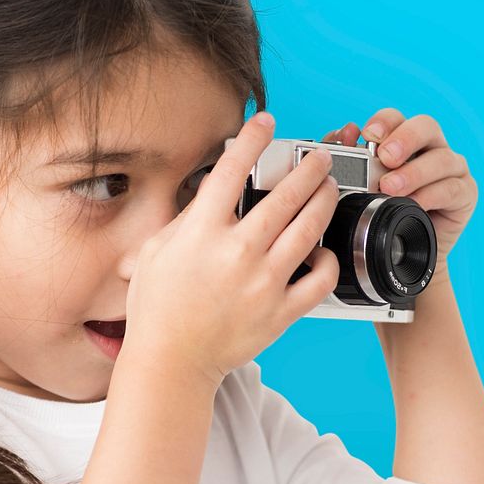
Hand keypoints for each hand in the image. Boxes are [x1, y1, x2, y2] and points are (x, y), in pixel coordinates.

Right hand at [122, 113, 340, 388]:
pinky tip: (321, 250)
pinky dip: (325, 259)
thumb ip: (185, 220)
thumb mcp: (155, 252)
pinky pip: (318, 278)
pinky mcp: (281, 311)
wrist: (171, 362)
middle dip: (308, 167)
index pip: (232, 170)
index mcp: (201, 232)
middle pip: (286, 195)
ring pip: (310, 228)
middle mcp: (236, 252)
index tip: (266, 122)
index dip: (252, 138)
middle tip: (318, 157)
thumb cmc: (157, 308)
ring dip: (324, 201)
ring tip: (328, 190)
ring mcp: (263, 282)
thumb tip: (210, 195)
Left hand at [322, 112, 476, 276]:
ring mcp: (451, 168)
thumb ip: (348, 157)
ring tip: (391, 188)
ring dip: (414, 172)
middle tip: (385, 157)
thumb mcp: (357, 187)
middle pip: (426, 126)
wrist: (399, 254)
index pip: (395, 118)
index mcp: (401, 140)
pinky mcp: (465, 192)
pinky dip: (431, 195)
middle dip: (404, 138)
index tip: (367, 134)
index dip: (384, 122)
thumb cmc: (376, 215)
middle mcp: (429, 148)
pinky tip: (413, 204)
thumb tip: (342, 133)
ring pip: (441, 158)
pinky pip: (452, 188)